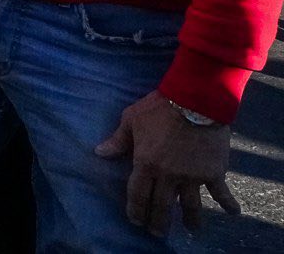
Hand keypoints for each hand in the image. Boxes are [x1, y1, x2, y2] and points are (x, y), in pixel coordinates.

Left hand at [96, 90, 238, 235]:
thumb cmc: (158, 108)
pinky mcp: (213, 172)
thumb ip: (118, 140)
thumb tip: (99, 153)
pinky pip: (221, 192)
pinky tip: (234, 213)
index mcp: (146, 163)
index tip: (136, 220)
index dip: (136, 209)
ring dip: (190, 220)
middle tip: (157, 233)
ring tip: (190, 230)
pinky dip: (228, 203)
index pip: (138, 194)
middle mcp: (169, 175)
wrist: (194, 101)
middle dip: (158, 221)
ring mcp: (192, 176)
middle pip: (162, 205)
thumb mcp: (131, 119)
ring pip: (190, 205)